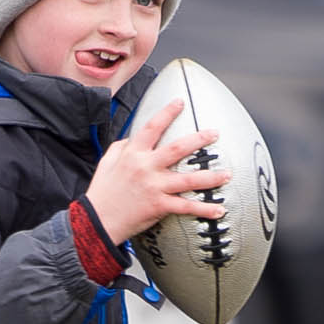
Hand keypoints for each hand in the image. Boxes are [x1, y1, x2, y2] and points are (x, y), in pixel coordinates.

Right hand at [84, 98, 232, 241]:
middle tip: (214, 133)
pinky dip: (204, 209)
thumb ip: (121, 147)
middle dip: (200, 139)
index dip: (167, 112)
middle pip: (178, 148)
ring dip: (211, 176)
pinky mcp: (159, 206)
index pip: (152, 127)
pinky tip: (219, 210)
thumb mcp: (106, 163)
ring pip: (189, 179)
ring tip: (227, 174)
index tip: (180, 102)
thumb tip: (132, 137)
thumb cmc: (101, 193)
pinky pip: (186, 206)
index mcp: (132, 154)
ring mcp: (154, 186)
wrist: (96, 221)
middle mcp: (146, 167)